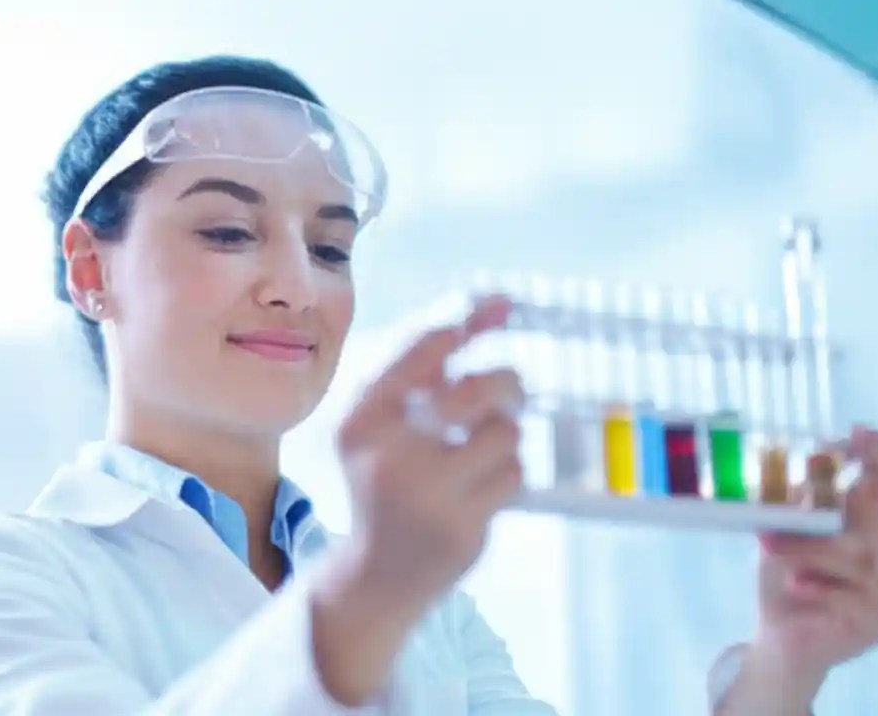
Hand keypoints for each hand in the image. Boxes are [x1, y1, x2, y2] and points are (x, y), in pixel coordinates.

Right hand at [312, 296, 525, 703]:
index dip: (466, 325)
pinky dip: (508, 473)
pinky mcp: (463, 527)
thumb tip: (498, 303)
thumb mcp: (382, 423)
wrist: (376, 575)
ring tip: (485, 451)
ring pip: (506, 433)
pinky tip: (484, 486)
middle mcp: (388, 455)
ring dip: (505, 437)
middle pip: (480, 389)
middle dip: (508, 384)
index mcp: (361, 421)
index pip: (422, 349)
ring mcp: (427, 495)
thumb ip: (427, 364)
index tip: (496, 310)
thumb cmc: (386, 480)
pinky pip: (515, 474)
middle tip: (512, 391)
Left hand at [752, 427, 877, 700]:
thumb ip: (794, 500)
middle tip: (775, 523)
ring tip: (768, 550)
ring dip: (807, 553)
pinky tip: (796, 584)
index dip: (877, 451)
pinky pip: (856, 597)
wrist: (781, 637)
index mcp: (862, 515)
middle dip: (821, 517)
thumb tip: (797, 459)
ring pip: (858, 557)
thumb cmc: (785, 575)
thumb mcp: (782, 529)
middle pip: (874, 515)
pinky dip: (821, 589)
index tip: (856, 435)